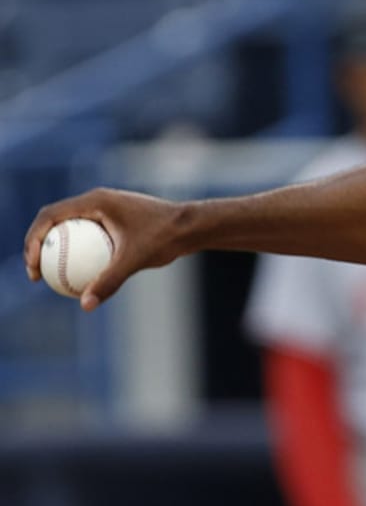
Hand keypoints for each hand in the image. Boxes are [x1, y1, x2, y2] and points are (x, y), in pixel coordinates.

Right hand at [24, 189, 190, 310]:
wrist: (193, 226)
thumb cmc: (166, 237)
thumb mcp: (135, 260)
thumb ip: (108, 281)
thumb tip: (85, 305)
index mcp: (95, 201)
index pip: (49, 216)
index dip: (33, 240)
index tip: (33, 267)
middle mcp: (97, 201)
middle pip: (54, 220)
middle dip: (38, 245)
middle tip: (36, 275)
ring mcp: (106, 209)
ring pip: (70, 228)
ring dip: (56, 249)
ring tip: (50, 278)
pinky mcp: (115, 219)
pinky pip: (88, 236)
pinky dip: (79, 253)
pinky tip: (80, 278)